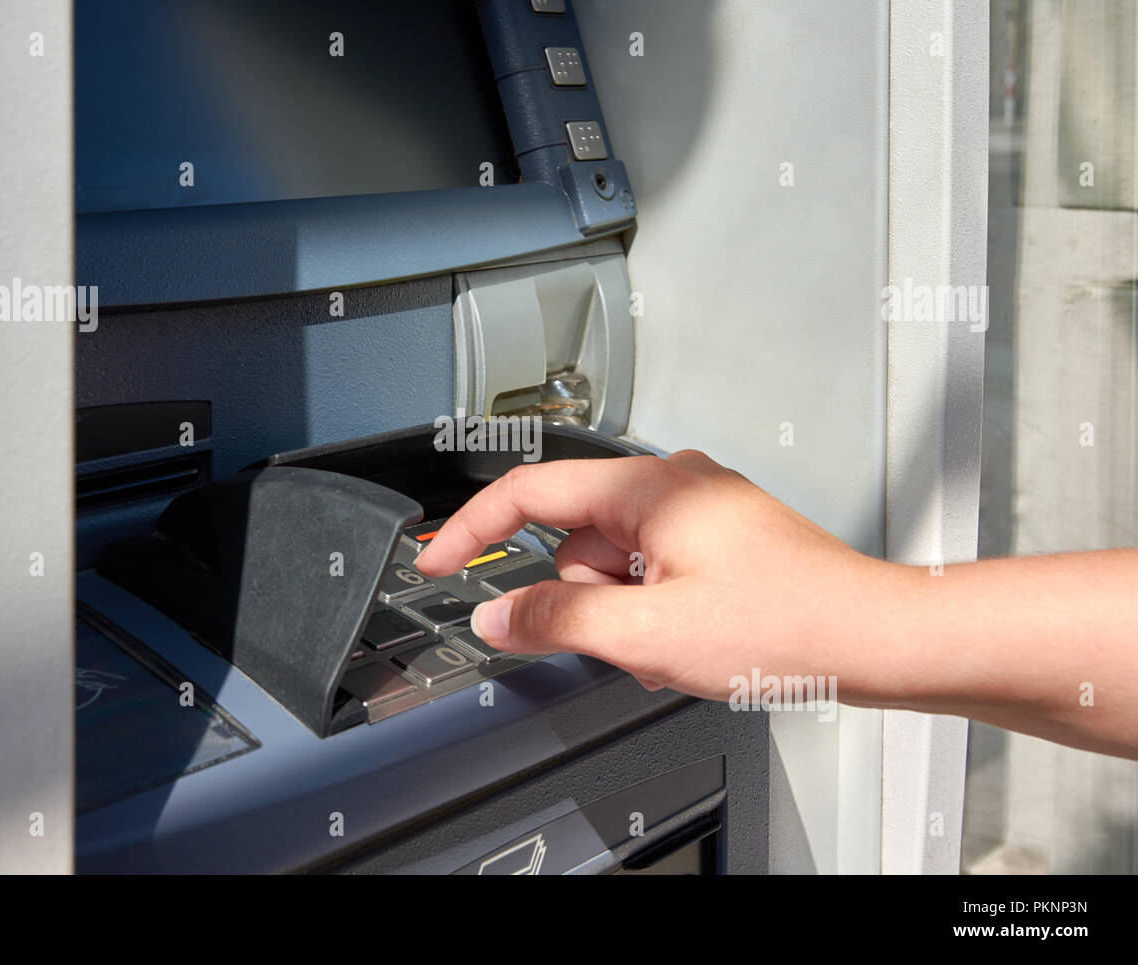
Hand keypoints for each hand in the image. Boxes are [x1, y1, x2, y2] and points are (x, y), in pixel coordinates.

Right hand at [414, 450, 909, 700]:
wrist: (871, 637)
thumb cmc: (788, 623)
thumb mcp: (649, 632)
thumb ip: (558, 619)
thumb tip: (498, 615)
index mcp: (649, 487)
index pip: (529, 493)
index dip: (472, 530)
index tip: (438, 563)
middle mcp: (672, 484)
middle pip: (574, 537)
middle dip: (581, 596)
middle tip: (625, 638)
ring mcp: (697, 511)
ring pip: (611, 560)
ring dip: (620, 611)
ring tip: (672, 643)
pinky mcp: (715, 537)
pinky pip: (648, 568)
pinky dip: (650, 608)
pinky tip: (689, 638)